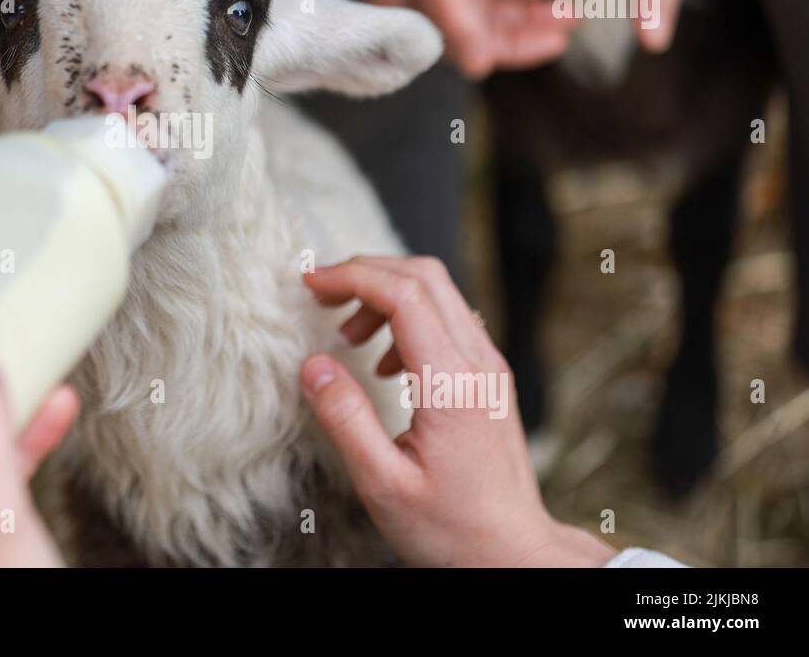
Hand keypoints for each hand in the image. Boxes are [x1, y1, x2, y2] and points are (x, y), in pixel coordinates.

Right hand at [301, 257, 614, 566]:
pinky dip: (406, 320)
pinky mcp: (489, 378)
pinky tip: (382, 365)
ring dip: (385, 295)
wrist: (515, 554)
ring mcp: (489, 368)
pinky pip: (447, 321)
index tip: (309, 283)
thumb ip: (346, 420)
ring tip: (347, 337)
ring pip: (438, 294)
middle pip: (424, 277)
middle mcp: (479, 364)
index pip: (403, 295)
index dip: (351, 277)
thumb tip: (313, 366)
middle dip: (366, 272)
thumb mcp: (383, 484)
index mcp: (453, 384)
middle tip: (320, 294)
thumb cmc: (452, 529)